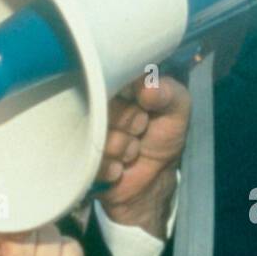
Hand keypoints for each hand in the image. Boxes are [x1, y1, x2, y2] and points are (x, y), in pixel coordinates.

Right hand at [94, 74, 189, 239]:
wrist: (153, 181)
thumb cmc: (162, 137)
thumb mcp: (177, 110)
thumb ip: (169, 92)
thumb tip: (148, 86)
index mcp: (115, 85)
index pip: (113, 74)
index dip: (133, 93)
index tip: (145, 105)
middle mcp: (96, 104)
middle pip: (104, 105)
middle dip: (131, 122)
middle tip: (141, 129)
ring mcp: (84, 131)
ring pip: (99, 134)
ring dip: (124, 147)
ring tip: (133, 151)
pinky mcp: (78, 159)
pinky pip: (93, 160)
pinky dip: (114, 167)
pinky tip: (121, 169)